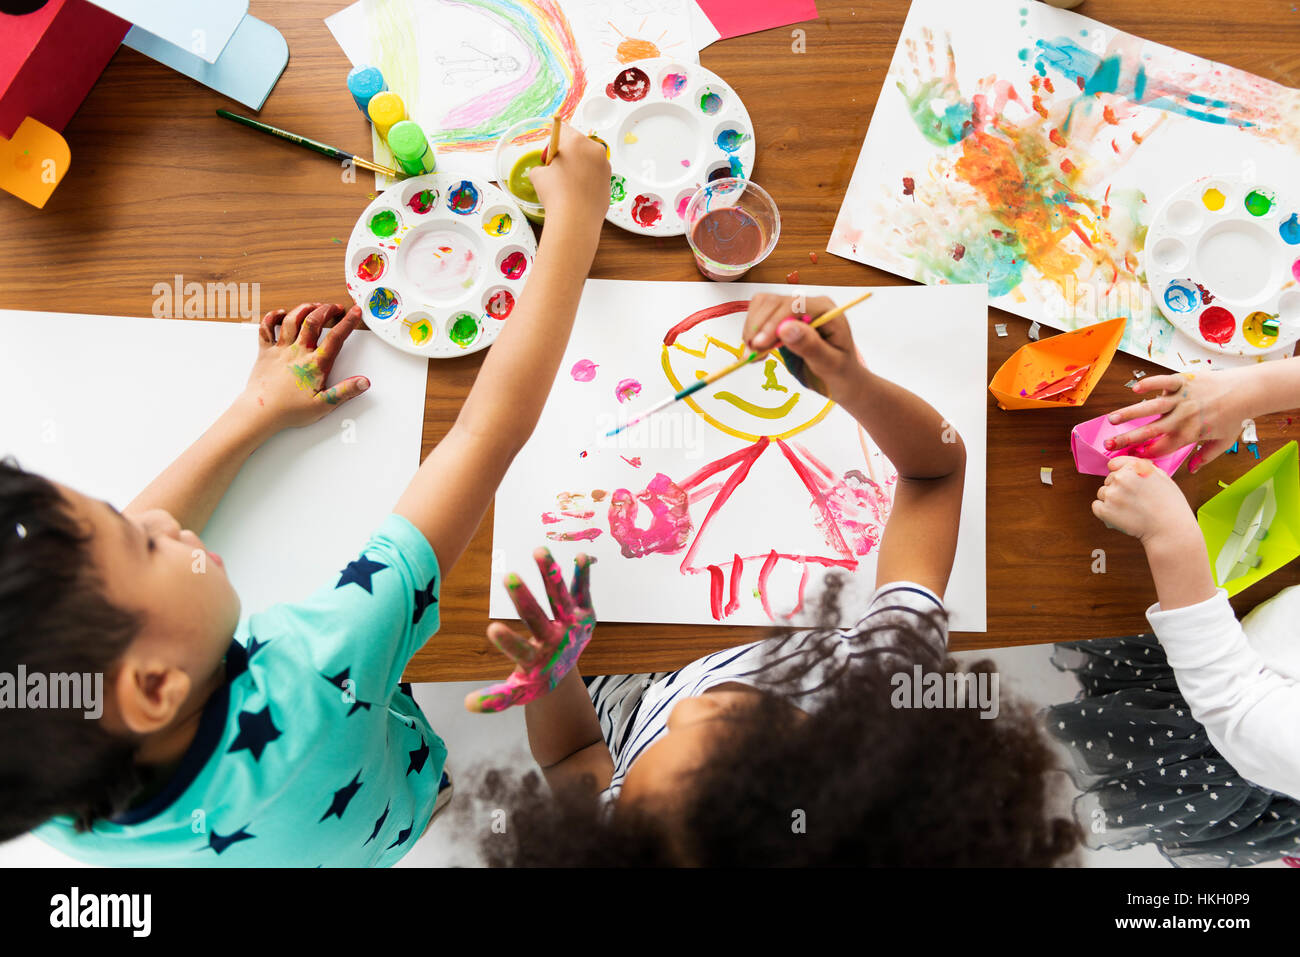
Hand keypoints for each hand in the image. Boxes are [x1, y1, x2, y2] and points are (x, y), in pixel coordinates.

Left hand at [241, 303, 369, 430]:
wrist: (260, 412)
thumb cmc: (289, 410)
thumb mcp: (323, 405)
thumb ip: (345, 391)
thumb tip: (364, 382)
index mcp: (315, 364)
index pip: (336, 337)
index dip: (348, 322)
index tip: (355, 312)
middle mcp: (298, 352)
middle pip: (313, 321)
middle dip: (326, 310)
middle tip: (335, 307)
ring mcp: (280, 350)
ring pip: (292, 320)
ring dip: (304, 309)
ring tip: (314, 306)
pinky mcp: (265, 352)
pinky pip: (266, 328)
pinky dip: (272, 317)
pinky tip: (280, 313)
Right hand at [464, 549, 595, 713]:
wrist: (566, 669)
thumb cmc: (534, 676)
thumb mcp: (517, 690)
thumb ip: (496, 699)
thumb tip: (466, 706)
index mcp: (535, 659)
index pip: (520, 651)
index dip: (508, 641)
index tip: (491, 629)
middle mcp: (554, 640)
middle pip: (538, 618)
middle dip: (525, 600)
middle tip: (509, 577)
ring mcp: (571, 625)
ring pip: (559, 598)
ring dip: (550, 574)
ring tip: (538, 549)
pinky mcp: (584, 613)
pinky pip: (581, 592)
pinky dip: (582, 575)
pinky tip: (579, 555)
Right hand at [527, 124, 611, 230]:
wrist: (576, 220)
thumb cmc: (557, 194)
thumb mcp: (538, 175)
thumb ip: (541, 167)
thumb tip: (543, 171)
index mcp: (576, 142)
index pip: (562, 130)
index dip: (551, 141)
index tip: (548, 154)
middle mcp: (594, 150)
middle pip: (578, 143)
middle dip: (566, 153)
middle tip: (556, 169)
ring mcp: (605, 166)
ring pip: (588, 159)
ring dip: (578, 166)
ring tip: (567, 184)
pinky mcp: (609, 181)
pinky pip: (595, 174)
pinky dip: (587, 179)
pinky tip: (577, 192)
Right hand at [742, 293, 864, 401]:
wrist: (839, 379)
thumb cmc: (839, 372)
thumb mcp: (830, 363)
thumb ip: (810, 345)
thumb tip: (786, 328)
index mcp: (824, 309)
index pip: (793, 305)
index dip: (773, 322)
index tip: (759, 345)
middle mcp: (807, 304)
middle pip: (772, 302)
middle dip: (757, 328)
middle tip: (752, 355)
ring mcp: (792, 311)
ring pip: (761, 307)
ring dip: (751, 330)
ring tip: (753, 356)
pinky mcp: (780, 321)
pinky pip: (759, 318)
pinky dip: (751, 334)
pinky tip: (757, 352)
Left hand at [1092, 456, 1197, 546]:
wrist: (1170, 529)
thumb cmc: (1169, 504)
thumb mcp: (1161, 476)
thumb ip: (1141, 466)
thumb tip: (1123, 464)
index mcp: (1134, 467)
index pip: (1114, 464)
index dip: (1121, 475)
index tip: (1128, 484)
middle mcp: (1121, 478)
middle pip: (1108, 480)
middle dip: (1118, 489)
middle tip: (1135, 501)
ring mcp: (1112, 494)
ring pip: (1102, 493)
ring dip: (1111, 501)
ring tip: (1130, 510)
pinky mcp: (1105, 511)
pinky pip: (1097, 507)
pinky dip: (1105, 512)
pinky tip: (1120, 516)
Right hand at [1104, 369, 1251, 472]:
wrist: (1247, 392)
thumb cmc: (1235, 417)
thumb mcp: (1222, 442)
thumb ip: (1205, 457)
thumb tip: (1192, 471)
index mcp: (1189, 434)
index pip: (1161, 448)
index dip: (1145, 454)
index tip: (1130, 457)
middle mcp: (1182, 417)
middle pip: (1150, 431)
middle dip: (1127, 439)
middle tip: (1108, 446)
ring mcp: (1181, 398)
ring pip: (1151, 408)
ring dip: (1130, 413)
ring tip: (1112, 420)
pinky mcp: (1183, 381)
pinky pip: (1163, 382)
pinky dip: (1150, 385)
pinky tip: (1135, 390)